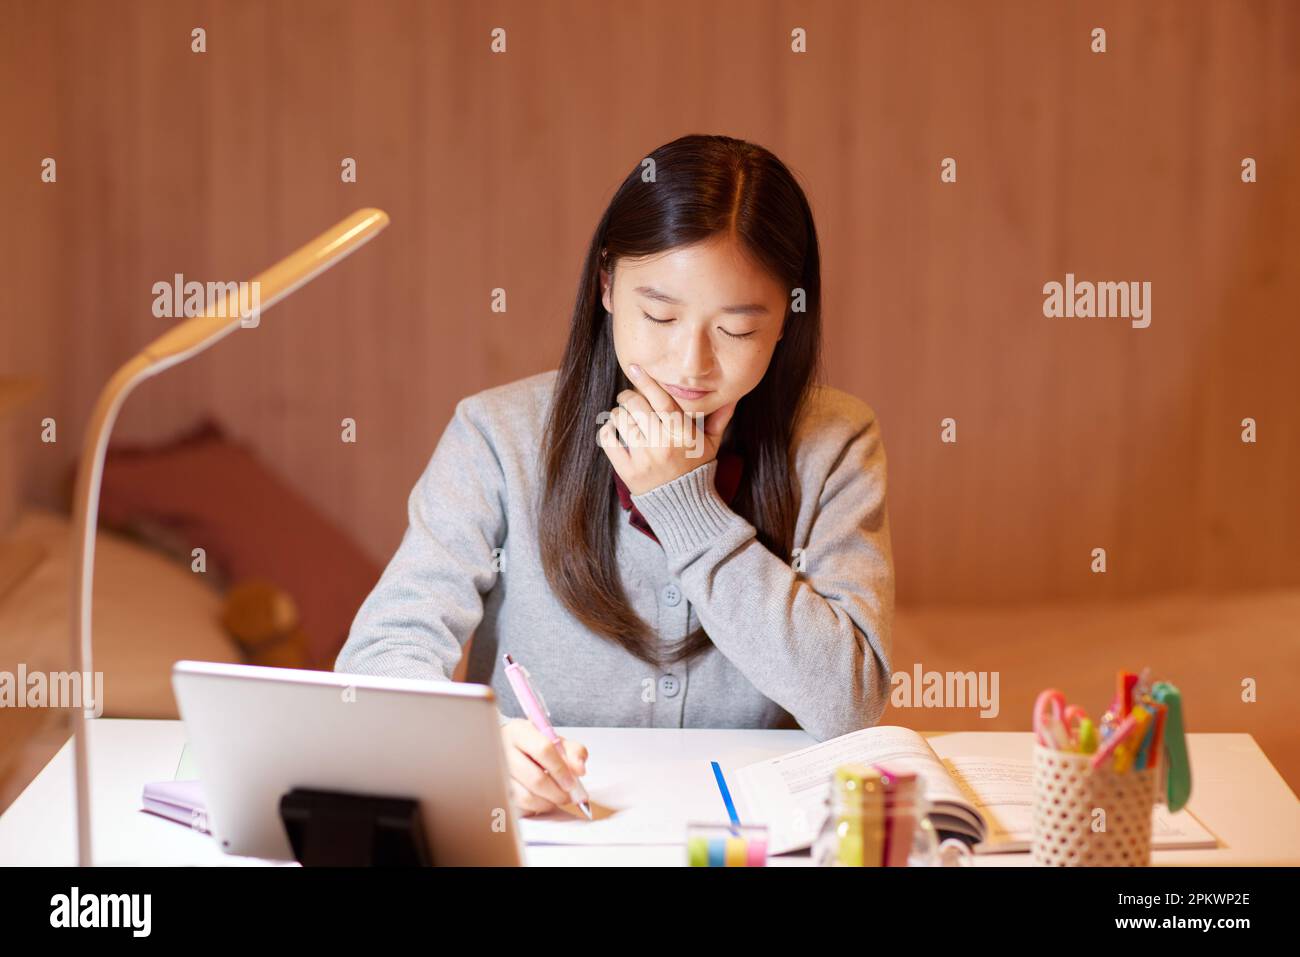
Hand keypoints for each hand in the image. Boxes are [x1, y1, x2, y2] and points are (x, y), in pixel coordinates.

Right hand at [500, 718, 588, 816]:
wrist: (514, 753)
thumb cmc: (536, 747)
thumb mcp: (557, 742)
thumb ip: (574, 752)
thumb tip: (579, 769)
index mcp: (520, 732)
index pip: (543, 749)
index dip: (561, 769)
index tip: (572, 782)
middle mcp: (503, 750)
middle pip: (535, 778)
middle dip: (557, 791)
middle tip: (568, 795)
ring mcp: (497, 773)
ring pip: (527, 796)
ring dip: (548, 801)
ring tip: (556, 797)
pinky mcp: (498, 792)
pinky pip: (521, 807)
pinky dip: (537, 806)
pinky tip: (542, 799)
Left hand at [598, 364, 736, 495]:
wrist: (683, 505)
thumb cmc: (696, 468)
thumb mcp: (712, 444)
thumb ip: (719, 418)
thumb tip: (732, 396)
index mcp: (683, 434)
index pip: (662, 400)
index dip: (647, 381)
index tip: (636, 367)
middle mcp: (662, 444)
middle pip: (636, 406)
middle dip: (628, 396)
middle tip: (629, 396)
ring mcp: (643, 458)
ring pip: (620, 420)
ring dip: (619, 412)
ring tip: (624, 415)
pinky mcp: (627, 470)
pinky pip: (608, 440)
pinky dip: (608, 430)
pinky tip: (615, 430)